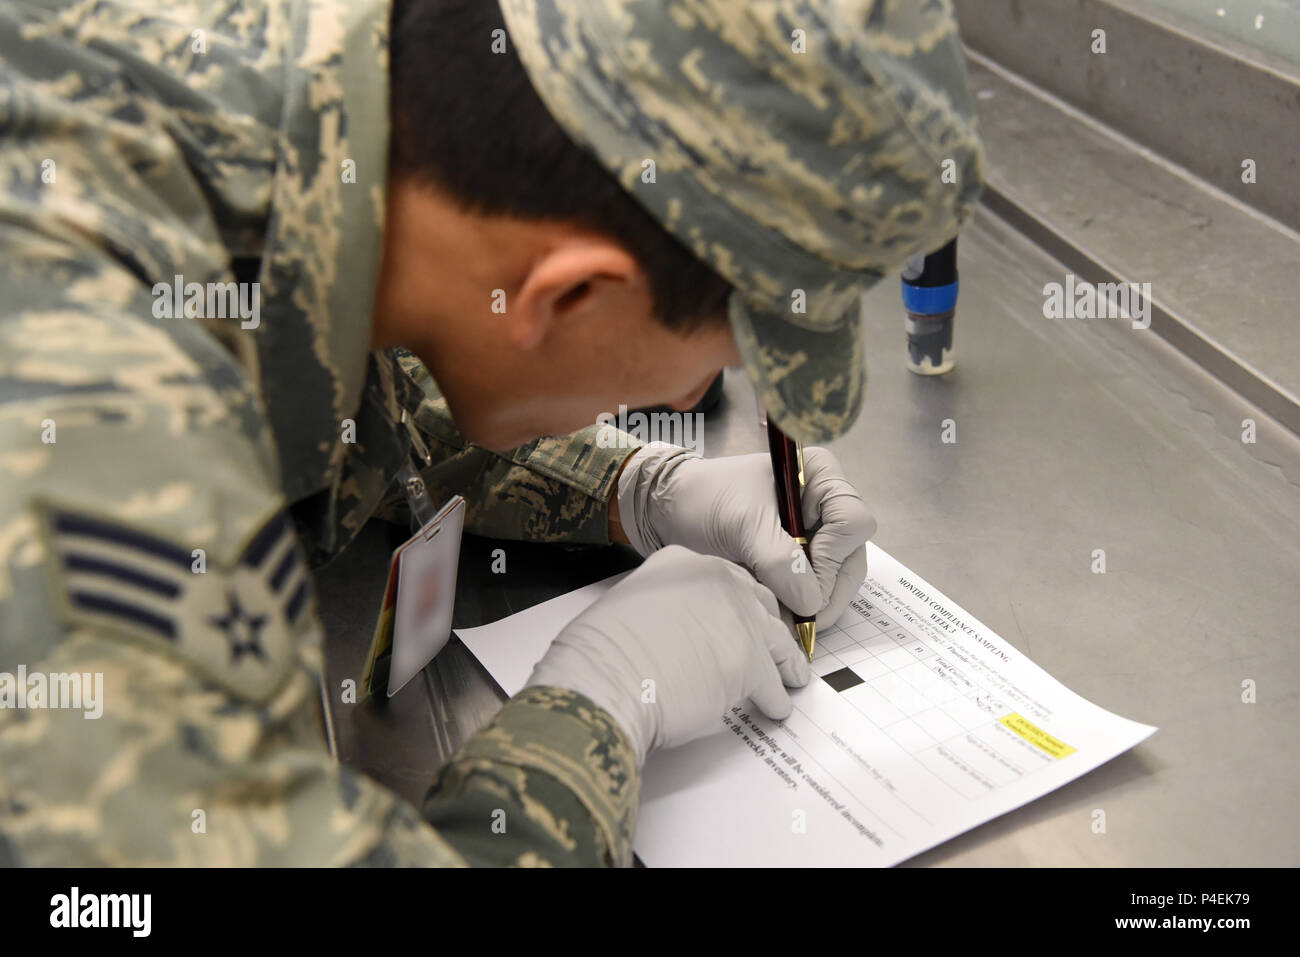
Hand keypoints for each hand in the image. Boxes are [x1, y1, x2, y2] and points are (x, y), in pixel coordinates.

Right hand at [526, 545, 810, 764]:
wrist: (603, 682)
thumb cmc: (599, 654)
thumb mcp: (628, 605)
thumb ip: (662, 608)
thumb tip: (675, 634)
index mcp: (681, 562)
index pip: (724, 579)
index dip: (735, 603)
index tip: (740, 618)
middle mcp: (716, 579)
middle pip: (758, 602)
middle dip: (767, 625)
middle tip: (774, 646)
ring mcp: (738, 618)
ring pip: (775, 640)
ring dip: (785, 662)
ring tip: (791, 677)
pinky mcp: (751, 662)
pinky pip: (772, 684)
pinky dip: (775, 699)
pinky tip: (775, 708)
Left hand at [615, 444, 875, 627]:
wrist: (668, 512)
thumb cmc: (703, 501)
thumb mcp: (742, 527)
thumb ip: (781, 562)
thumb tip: (812, 603)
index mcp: (818, 476)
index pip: (852, 522)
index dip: (833, 557)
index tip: (803, 581)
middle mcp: (824, 504)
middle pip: (851, 557)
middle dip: (827, 590)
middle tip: (802, 620)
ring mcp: (814, 534)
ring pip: (837, 580)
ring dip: (813, 604)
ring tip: (785, 619)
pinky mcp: (798, 560)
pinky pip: (815, 591)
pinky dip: (800, 608)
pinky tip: (780, 617)